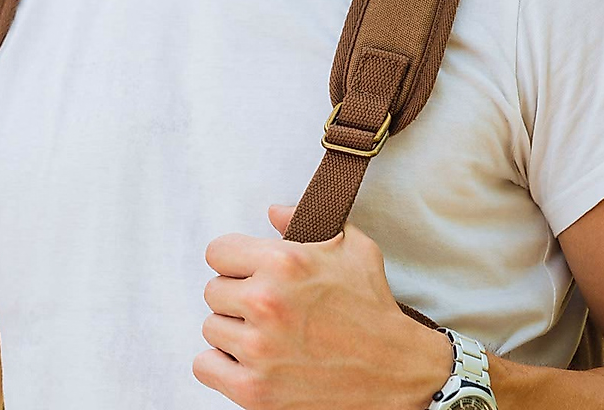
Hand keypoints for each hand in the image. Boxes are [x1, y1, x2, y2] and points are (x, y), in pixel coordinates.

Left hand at [192, 202, 454, 408]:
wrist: (398, 372)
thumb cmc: (374, 308)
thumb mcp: (352, 247)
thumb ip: (304, 221)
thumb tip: (272, 212)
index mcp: (284, 261)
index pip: (218, 252)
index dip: (234, 261)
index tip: (249, 273)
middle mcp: (266, 302)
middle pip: (213, 291)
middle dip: (237, 296)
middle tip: (265, 308)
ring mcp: (258, 349)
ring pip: (211, 327)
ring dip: (233, 331)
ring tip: (264, 335)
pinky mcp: (255, 390)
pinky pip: (205, 366)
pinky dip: (221, 365)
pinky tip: (249, 360)